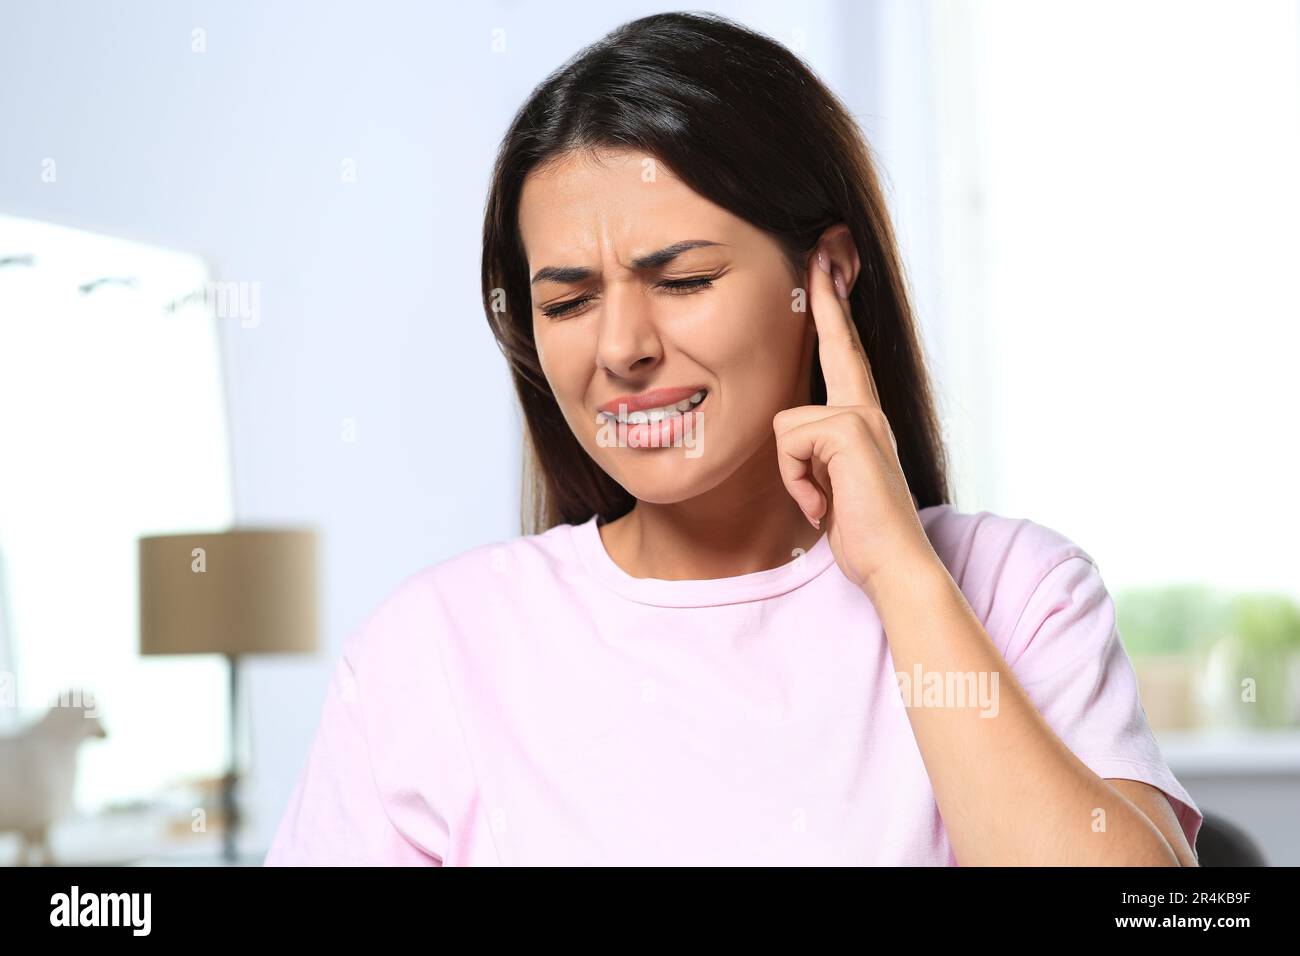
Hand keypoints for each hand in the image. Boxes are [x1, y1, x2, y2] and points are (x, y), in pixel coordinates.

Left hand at [773, 242, 937, 595]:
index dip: (837, 310)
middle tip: (826, 242)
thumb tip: (797, 440)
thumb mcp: (835, 487)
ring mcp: (862, 418)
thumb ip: (821, 456)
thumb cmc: (864, 534)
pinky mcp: (849, 431)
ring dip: (793, 475)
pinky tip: (825, 506)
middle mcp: (867, 410)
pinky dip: (798, 484)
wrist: (896, 565)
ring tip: (823, 502)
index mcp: (863, 419)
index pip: (846, 355)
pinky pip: (789, 445)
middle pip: (839, 343)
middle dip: (831, 294)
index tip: (832, 263)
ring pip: (786, 425)